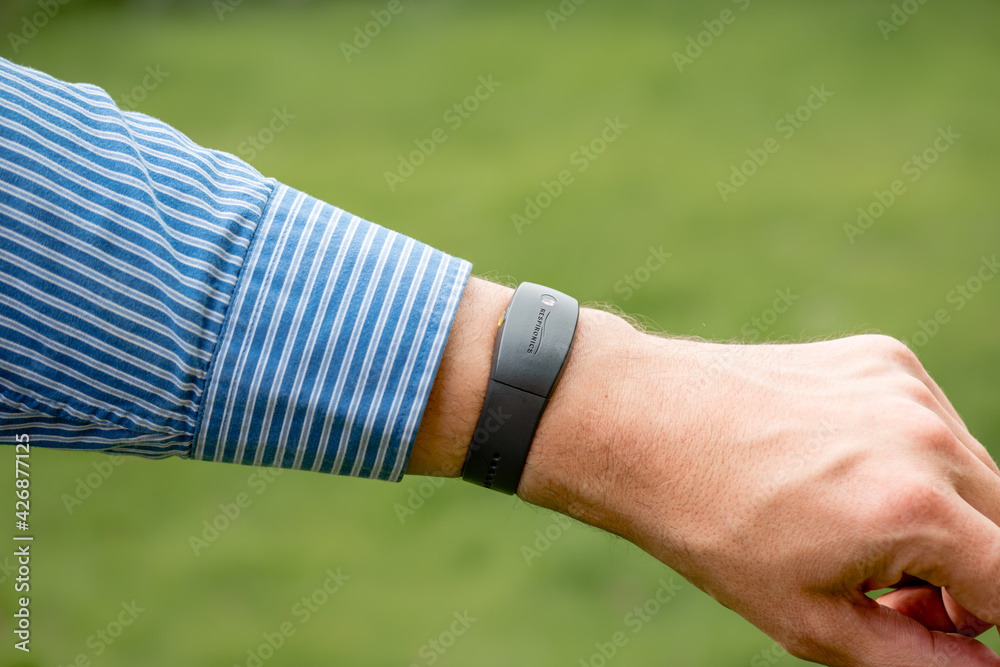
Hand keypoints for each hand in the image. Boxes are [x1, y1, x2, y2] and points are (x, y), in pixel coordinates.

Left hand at [520, 325, 999, 664]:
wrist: (643, 426)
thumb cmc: (710, 526)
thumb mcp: (809, 621)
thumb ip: (917, 660)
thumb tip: (979, 664)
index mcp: (914, 509)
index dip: (982, 618)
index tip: (932, 621)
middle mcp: (924, 437)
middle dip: (969, 572)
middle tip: (893, 592)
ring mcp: (904, 387)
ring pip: (973, 473)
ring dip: (943, 513)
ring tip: (855, 530)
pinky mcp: (882, 357)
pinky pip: (930, 423)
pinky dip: (909, 458)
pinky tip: (839, 470)